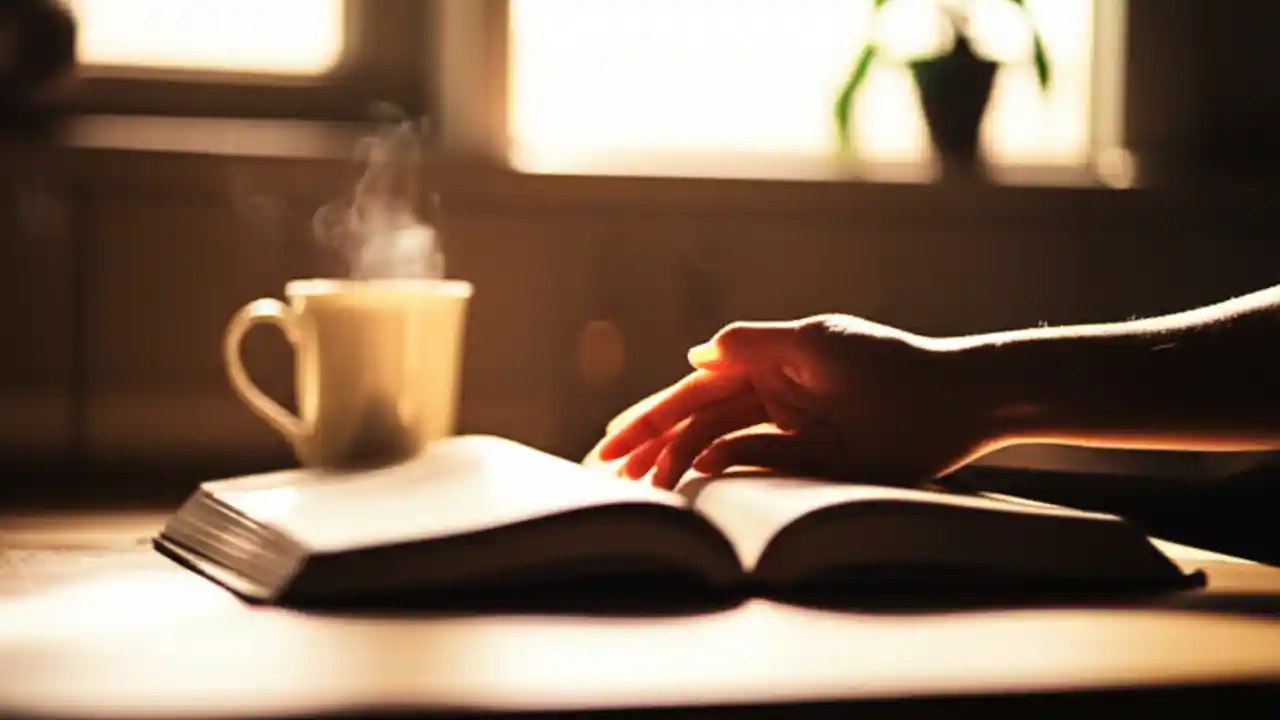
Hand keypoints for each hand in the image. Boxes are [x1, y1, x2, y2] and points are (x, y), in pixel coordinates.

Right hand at [591, 315, 1004, 488]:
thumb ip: (753, 343)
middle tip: (607, 474)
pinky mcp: (813, 459)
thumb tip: (694, 356)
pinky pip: (757, 465)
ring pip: (718, 446)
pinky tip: (694, 483)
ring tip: (645, 491)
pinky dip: (724, 473)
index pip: (693, 392)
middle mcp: (772, 395)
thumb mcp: (817, 341)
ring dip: (679, 464)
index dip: (649, 416)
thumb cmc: (889, 363)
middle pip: (696, 421)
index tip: (609, 443)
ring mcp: (790, 428)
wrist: (958, 399)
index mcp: (767, 364)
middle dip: (650, 444)